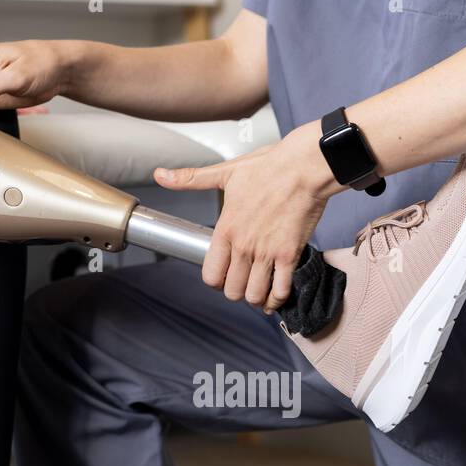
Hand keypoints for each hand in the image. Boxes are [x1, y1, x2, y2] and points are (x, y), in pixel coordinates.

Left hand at [155, 121, 339, 312]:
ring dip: (256, 297)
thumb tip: (161, 175)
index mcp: (226, 229)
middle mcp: (244, 245)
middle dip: (236, 291)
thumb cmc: (269, 167)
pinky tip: (276, 294)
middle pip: (232, 291)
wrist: (303, 167)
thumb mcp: (225, 172)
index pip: (211, 274)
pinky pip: (281, 289)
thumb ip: (191, 179)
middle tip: (243, 283)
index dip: (215, 282)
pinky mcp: (289, 254)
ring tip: (259, 290)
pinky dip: (278, 298)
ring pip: (254, 295)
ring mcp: (267, 252)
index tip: (223, 277)